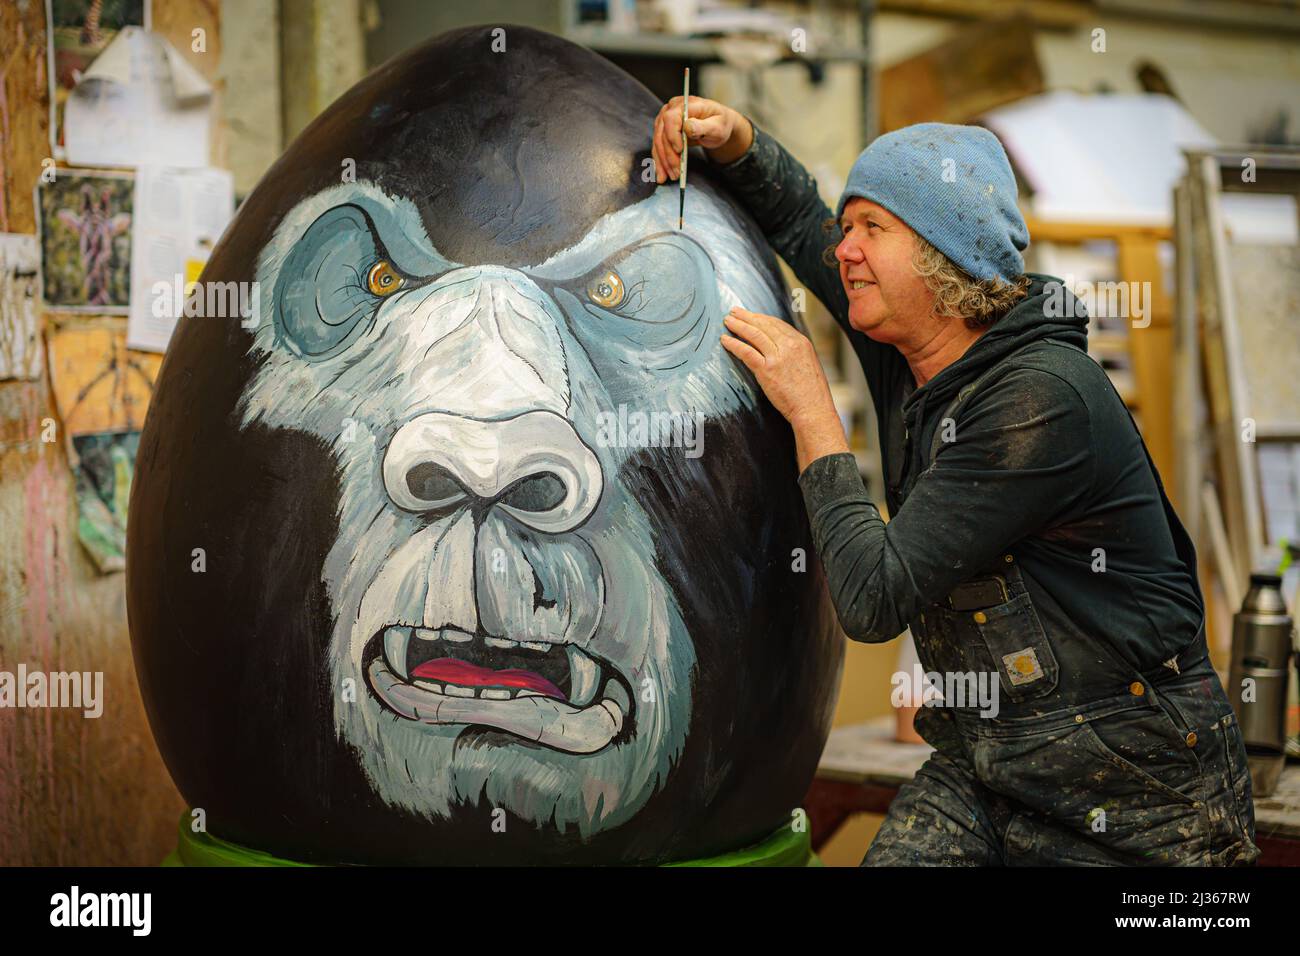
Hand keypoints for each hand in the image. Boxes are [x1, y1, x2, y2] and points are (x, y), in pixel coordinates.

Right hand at [651, 97, 752, 183]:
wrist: (717, 125)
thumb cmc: (719, 123)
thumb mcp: (717, 126)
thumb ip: (703, 126)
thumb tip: (688, 126)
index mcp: (686, 103)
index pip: (671, 118)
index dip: (672, 135)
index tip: (679, 150)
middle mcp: (672, 109)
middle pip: (662, 132)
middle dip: (668, 155)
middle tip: (676, 172)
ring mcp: (665, 120)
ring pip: (658, 142)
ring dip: (662, 161)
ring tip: (668, 177)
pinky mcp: (664, 131)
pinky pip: (658, 147)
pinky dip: (660, 161)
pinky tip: (662, 173)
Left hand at [720, 307, 849, 471]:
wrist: (813, 409)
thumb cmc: (812, 393)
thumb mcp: (809, 365)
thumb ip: (795, 353)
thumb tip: (781, 349)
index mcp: (801, 342)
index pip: (777, 324)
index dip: (761, 318)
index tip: (751, 315)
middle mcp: (790, 345)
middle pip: (764, 325)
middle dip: (747, 316)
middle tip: (734, 311)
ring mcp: (778, 357)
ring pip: (754, 334)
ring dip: (738, 326)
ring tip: (728, 321)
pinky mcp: (767, 370)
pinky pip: (746, 352)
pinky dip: (734, 344)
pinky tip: (725, 340)